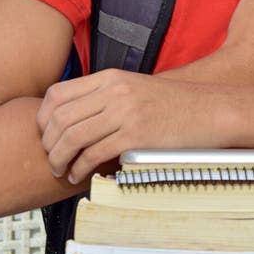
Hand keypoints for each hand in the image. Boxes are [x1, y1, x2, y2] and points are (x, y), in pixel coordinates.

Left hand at [36, 70, 210, 184]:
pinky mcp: (136, 135)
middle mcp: (114, 90)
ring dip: (59, 159)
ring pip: (72, 137)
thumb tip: (75, 118)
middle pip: (60, 117)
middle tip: (50, 160)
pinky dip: (79, 169)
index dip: (42, 118)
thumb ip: (106, 97)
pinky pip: (93, 154)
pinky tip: (79, 176)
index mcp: (110, 77)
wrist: (211, 111)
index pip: (57, 94)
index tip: (45, 136)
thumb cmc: (174, 105)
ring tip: (60, 171)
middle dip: (48, 144)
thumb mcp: (135, 89)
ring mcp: (125, 111)